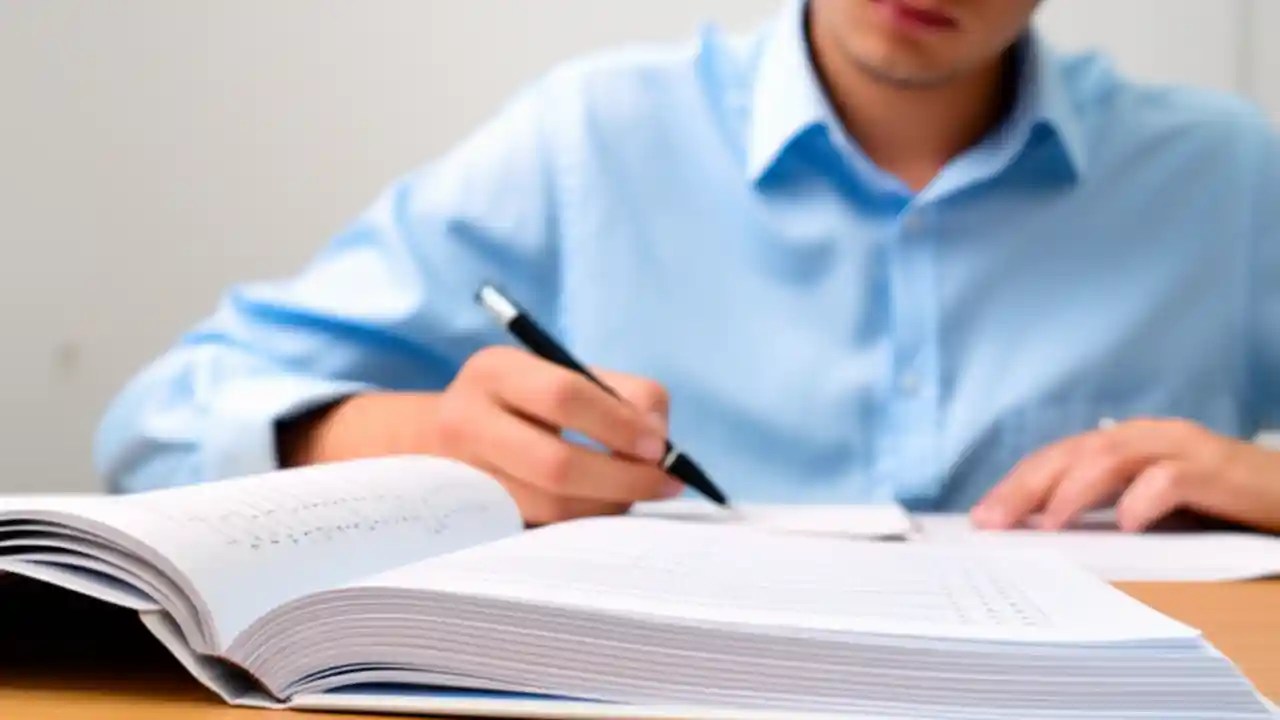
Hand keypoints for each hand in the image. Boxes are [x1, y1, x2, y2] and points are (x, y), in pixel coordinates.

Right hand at [280, 347, 679, 525]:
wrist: (435, 440)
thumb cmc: (522, 402)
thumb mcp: (563, 374)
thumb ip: (623, 394)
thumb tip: (661, 442)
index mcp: (495, 370)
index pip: (564, 396)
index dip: (619, 425)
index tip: (660, 446)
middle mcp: (467, 420)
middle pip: (556, 464)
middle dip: (623, 479)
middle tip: (665, 483)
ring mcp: (464, 477)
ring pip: (551, 507)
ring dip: (609, 505)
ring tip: (638, 493)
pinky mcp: (473, 519)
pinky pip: (544, 527)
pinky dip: (587, 520)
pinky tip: (605, 505)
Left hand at [970, 418, 1279, 533]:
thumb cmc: (1213, 502)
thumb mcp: (1146, 506)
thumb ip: (1101, 512)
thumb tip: (1036, 533)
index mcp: (1124, 445)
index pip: (1056, 458)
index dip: (1016, 485)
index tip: (981, 518)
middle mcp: (1146, 438)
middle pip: (1073, 452)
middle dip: (1027, 486)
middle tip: (994, 520)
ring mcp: (1182, 449)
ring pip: (1113, 456)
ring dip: (1074, 490)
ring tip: (1048, 523)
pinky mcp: (1218, 470)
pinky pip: (1173, 478)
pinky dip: (1144, 498)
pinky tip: (1126, 523)